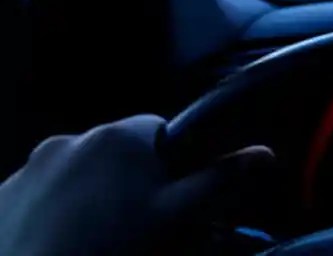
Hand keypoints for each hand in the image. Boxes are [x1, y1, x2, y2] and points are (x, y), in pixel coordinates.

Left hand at [0, 114, 274, 255]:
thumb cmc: (110, 246)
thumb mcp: (174, 216)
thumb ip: (218, 181)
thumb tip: (265, 153)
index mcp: (119, 136)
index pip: (159, 131)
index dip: (171, 164)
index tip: (170, 196)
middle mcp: (72, 139)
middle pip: (118, 152)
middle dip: (131, 181)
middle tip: (138, 223)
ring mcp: (30, 165)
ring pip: (79, 173)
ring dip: (92, 195)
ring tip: (97, 237)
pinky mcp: (4, 193)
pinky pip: (42, 193)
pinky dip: (56, 210)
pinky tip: (65, 240)